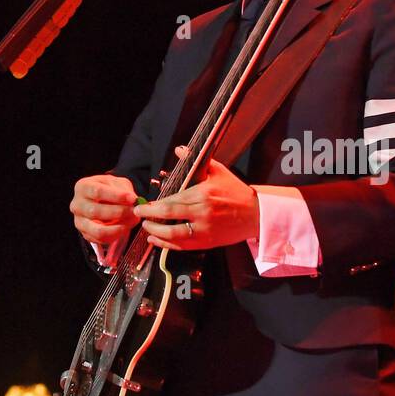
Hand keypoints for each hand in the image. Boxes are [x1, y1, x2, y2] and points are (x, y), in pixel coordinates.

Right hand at [71, 174, 138, 246]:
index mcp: (83, 187)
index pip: (97, 191)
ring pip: (98, 230)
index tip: (132, 198)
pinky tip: (125, 226)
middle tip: (134, 211)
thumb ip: (124, 190)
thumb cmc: (109, 189)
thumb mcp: (117, 183)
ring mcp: (79, 222)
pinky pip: (102, 240)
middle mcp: (77, 205)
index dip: (116, 196)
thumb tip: (133, 200)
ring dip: (119, 227)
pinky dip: (117, 235)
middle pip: (95, 211)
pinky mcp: (86, 234)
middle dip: (119, 212)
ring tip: (132, 221)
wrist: (103, 201)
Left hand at [134, 146, 259, 249]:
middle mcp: (203, 213)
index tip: (143, 204)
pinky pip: (183, 246)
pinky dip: (167, 244)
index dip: (154, 205)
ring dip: (156, 232)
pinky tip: (157, 239)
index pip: (172, 201)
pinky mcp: (208, 242)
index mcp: (203, 194)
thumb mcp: (218, 171)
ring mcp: (205, 230)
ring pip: (174, 235)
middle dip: (150, 217)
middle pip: (169, 217)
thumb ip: (196, 160)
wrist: (255, 214)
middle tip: (139, 215)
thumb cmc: (236, 192)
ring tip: (147, 228)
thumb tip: (180, 149)